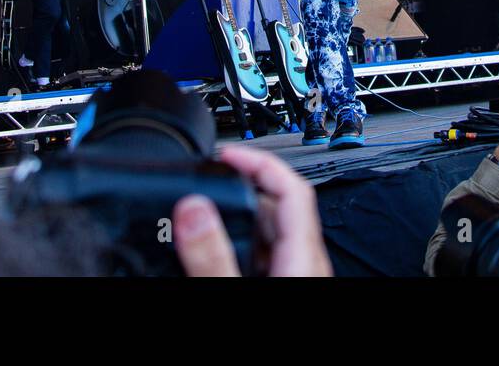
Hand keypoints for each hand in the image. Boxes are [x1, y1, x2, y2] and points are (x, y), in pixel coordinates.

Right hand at [173, 145, 331, 276]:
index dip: (260, 161)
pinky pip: (264, 256)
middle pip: (277, 208)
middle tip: (207, 181)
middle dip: (239, 188)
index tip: (228, 153)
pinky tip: (214, 253)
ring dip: (237, 217)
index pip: (293, 188)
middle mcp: (305, 266)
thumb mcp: (237, 289)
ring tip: (202, 213)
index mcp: (303, 259)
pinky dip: (238, 243)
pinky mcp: (283, 283)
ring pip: (268, 233)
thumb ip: (214, 257)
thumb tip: (193, 210)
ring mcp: (295, 276)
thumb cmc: (271, 351)